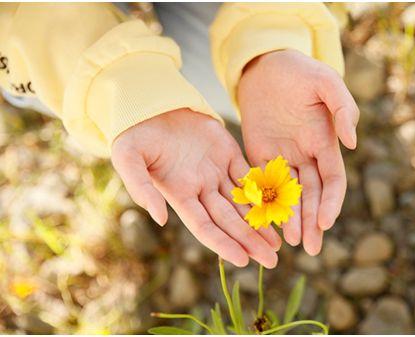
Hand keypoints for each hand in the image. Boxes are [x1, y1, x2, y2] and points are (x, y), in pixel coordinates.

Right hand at [111, 109, 280, 267]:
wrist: (151, 106)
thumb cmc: (135, 134)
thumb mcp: (129, 159)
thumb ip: (142, 189)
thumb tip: (159, 220)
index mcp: (179, 194)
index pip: (205, 226)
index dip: (223, 244)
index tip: (243, 260)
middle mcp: (200, 188)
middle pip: (229, 221)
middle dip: (249, 241)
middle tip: (272, 261)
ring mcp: (216, 172)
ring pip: (243, 203)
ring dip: (259, 223)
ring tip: (278, 244)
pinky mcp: (228, 154)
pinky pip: (249, 176)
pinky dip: (263, 191)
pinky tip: (277, 206)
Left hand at [238, 50, 358, 255]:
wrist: (264, 66)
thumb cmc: (300, 71)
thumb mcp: (326, 82)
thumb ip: (344, 109)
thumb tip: (351, 143)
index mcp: (325, 143)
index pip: (333, 181)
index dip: (331, 203)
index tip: (325, 223)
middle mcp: (306, 156)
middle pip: (312, 196)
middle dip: (311, 222)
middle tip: (309, 248)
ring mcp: (282, 158)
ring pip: (288, 195)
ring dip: (290, 219)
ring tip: (288, 242)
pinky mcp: (259, 156)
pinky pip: (262, 183)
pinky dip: (263, 202)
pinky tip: (262, 221)